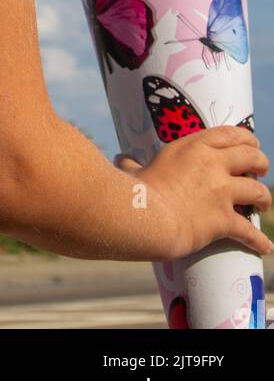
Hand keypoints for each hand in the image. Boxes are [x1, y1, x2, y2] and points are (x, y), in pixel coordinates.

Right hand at [114, 127, 271, 260]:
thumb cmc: (135, 190)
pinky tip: (266, 246)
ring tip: (263, 204)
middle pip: (250, 156)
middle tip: (261, 169)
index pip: (228, 134)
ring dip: (263, 198)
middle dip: (260, 162)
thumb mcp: (134, 170)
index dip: (245, 138)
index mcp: (192, 147)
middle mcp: (212, 164)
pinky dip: (259, 240)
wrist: (145, 215)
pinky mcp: (223, 219)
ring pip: (257, 190)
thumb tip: (121, 158)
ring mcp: (220, 191)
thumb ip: (132, 164)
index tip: (251, 143)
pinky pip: (248, 231)